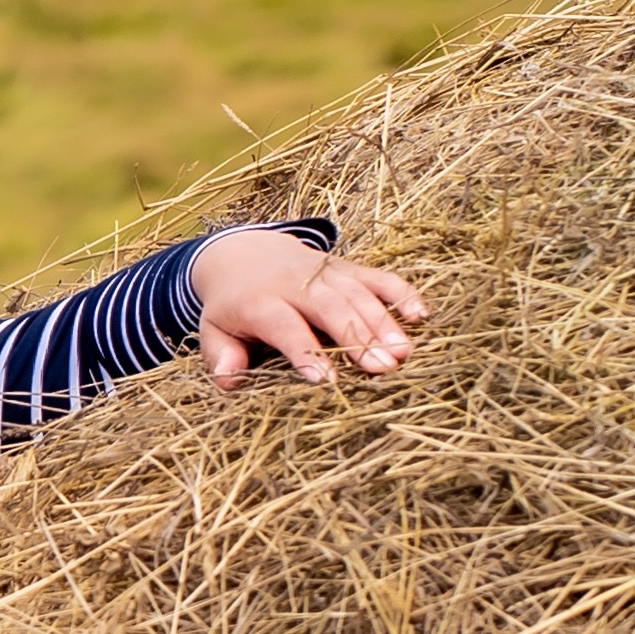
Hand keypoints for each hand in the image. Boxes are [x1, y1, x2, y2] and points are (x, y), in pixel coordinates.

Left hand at [191, 228, 427, 388]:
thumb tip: (229, 381)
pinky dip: (401, 293)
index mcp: (262, 302)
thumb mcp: (213, 329)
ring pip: (359, 294)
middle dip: (358, 338)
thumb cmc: (232, 304)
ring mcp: (327, 272)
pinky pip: (379, 277)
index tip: (327, 380)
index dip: (306, 352)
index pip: (287, 327)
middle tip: (383, 369)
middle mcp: (298, 283)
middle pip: (332, 308)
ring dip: (384, 323)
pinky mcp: (348, 267)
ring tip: (403, 354)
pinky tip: (421, 316)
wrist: (244, 252)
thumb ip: (220, 356)